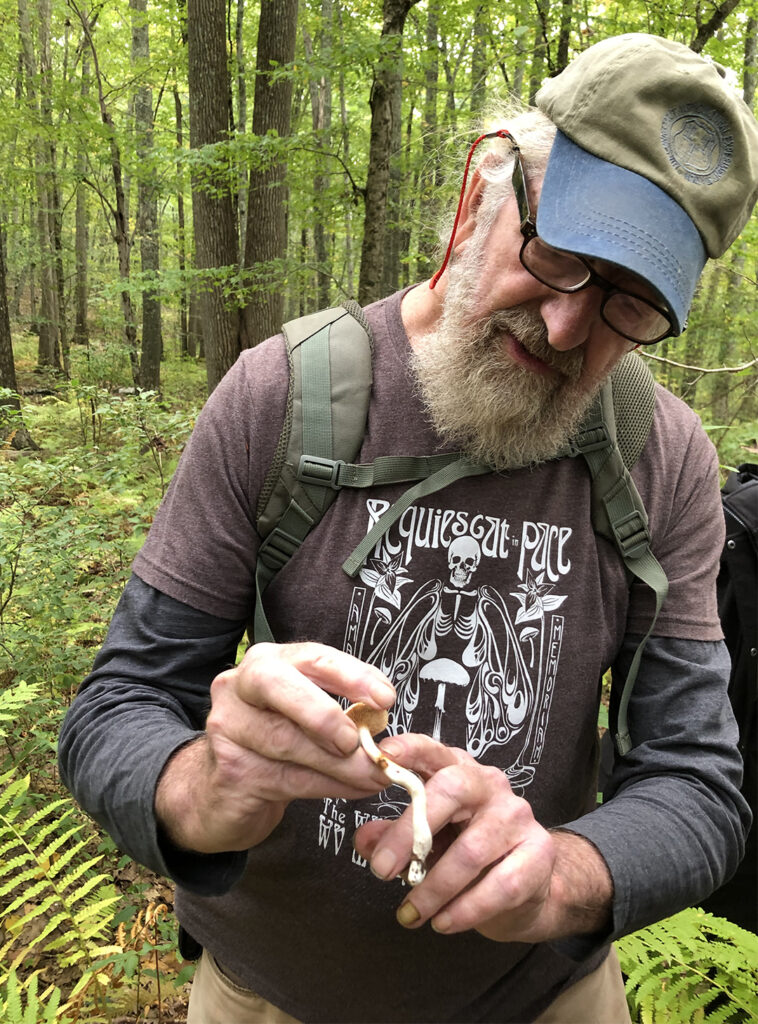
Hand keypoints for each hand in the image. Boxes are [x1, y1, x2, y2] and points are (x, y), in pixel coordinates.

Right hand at [155, 642, 394, 854]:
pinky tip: (353, 789)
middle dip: (323, 712)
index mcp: (268, 662)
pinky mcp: (230, 769)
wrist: (217, 791)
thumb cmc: (272, 746)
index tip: (385, 698)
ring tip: (373, 775)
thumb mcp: (306, 719)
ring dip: (339, 763)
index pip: (310, 656)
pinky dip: (328, 785)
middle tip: (357, 740)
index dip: (350, 675)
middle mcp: (240, 686)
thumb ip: (342, 715)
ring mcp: (228, 727)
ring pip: (286, 740)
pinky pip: (286, 777)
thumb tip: (386, 729)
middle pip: (276, 684)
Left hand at [353, 734, 611, 942]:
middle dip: (408, 833)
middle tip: (380, 870)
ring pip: (471, 850)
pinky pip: (500, 886)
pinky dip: (465, 910)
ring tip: (410, 914)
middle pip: (451, 791)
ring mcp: (518, 816)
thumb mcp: (427, 841)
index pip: (434, 750)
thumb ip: (393, 837)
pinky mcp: (539, 853)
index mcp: (459, 771)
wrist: (529, 887)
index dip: (410, 749)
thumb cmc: (466, 853)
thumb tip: (363, 840)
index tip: (382, 755)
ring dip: (434, 888)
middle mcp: (490, 784)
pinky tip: (443, 922)